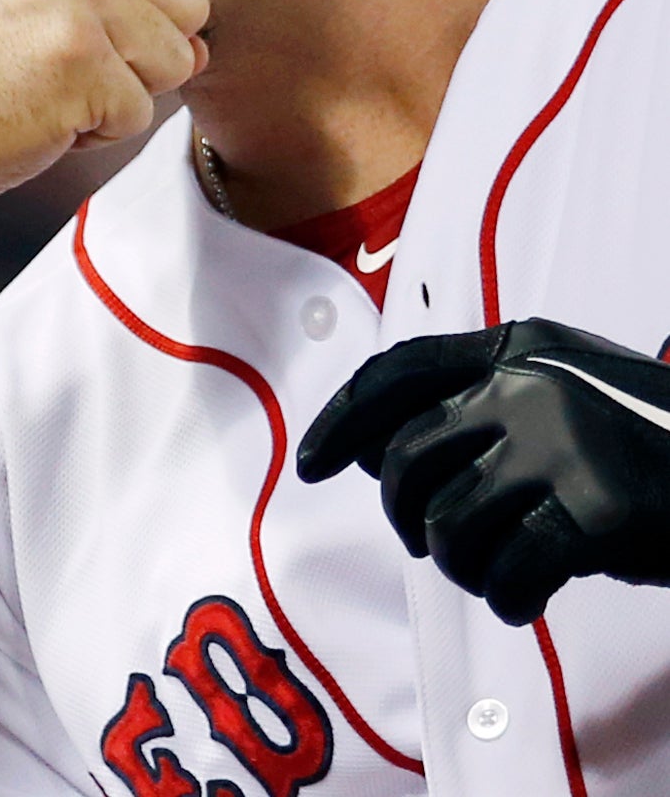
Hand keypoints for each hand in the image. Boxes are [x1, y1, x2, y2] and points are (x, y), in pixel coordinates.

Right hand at [0, 0, 209, 203]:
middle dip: (140, 48)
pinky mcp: (82, 63)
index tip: (63, 16)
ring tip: (45, 83)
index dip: (139, 0)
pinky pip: (140, 114)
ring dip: (120, 91)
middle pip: (192, 3)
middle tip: (53, 56)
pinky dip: (95, 131)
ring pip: (178, 62)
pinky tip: (36, 113)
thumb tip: (204, 47)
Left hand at [298, 317, 669, 624]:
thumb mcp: (566, 398)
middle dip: (406, 517)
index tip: (311, 464)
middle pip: (406, 461)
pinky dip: (506, 599)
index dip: (343, 420)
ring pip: (446, 524)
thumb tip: (377, 451)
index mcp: (521, 347)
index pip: (398, 372)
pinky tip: (525, 600)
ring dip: (460, 566)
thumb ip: (485, 406)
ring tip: (496, 571)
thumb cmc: (651, 448)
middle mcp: (532, 383)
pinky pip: (506, 571)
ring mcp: (565, 442)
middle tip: (440, 548)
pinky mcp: (597, 510)